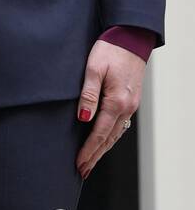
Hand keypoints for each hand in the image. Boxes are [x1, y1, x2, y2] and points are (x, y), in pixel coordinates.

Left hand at [76, 39, 144, 177]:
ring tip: (91, 162)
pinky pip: (120, 125)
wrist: (131, 38)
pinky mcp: (131, 100)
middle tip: (82, 171)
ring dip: (103, 149)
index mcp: (117, 101)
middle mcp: (127, 107)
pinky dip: (110, 137)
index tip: (78, 163)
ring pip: (116, 134)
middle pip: (109, 139)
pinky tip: (104, 141)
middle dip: (95, 156)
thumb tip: (84, 118)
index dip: (88, 150)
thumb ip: (88, 94)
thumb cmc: (111, 49)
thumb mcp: (94, 68)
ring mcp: (131, 105)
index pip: (99, 133)